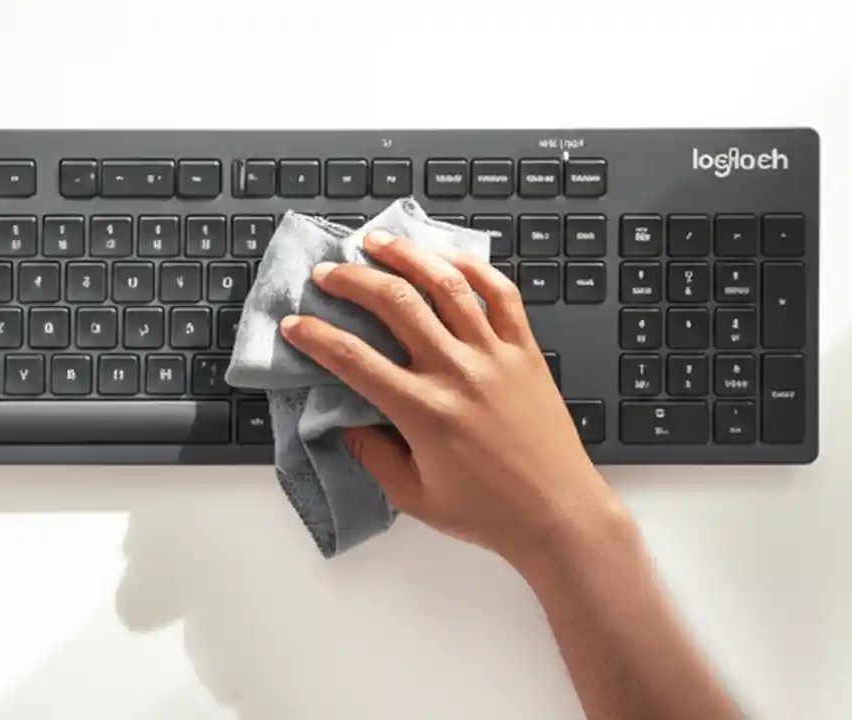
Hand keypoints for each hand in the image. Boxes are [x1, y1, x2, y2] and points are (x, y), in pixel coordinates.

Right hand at [279, 230, 629, 568]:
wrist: (558, 512)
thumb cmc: (486, 512)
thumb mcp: (413, 495)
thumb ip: (372, 455)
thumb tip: (343, 421)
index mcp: (423, 411)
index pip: (353, 359)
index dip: (315, 336)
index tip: (294, 323)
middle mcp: (457, 373)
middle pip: (394, 303)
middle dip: (351, 280)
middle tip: (326, 272)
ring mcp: (494, 355)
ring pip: (445, 285)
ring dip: (406, 255)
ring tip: (378, 241)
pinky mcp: (525, 350)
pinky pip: (500, 293)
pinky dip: (472, 266)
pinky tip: (446, 256)